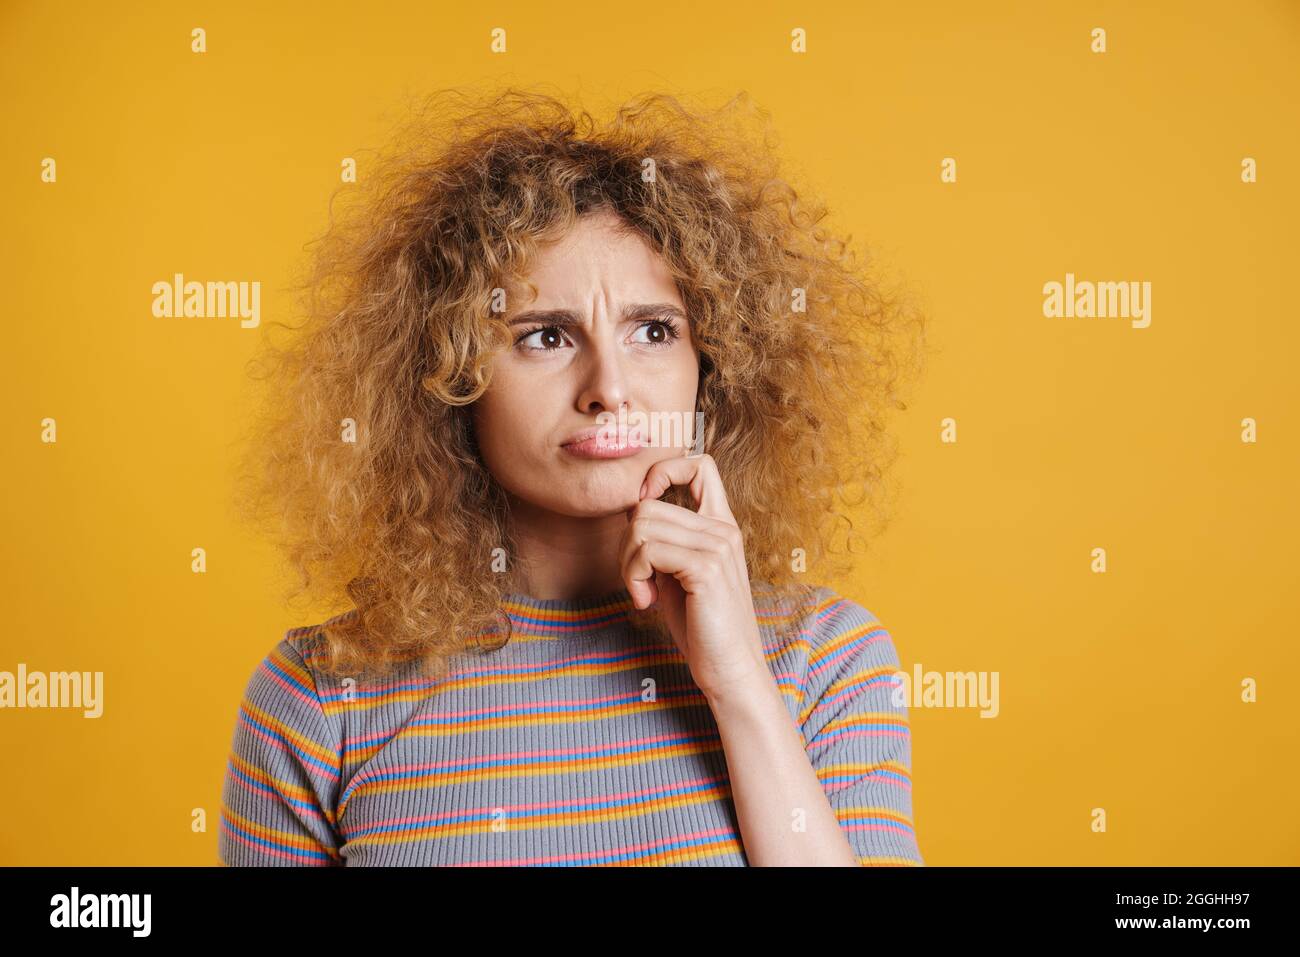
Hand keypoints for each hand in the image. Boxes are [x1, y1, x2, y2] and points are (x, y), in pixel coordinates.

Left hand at [617, 452, 768, 699]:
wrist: (731, 669)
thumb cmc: (702, 627)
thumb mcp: (678, 574)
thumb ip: (665, 540)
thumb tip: (631, 511)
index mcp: (721, 525)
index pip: (699, 465)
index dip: (662, 474)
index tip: (644, 513)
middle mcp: (723, 528)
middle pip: (647, 505)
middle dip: (626, 544)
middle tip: (636, 580)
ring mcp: (717, 546)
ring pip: (641, 526)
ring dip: (627, 564)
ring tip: (643, 593)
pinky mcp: (706, 568)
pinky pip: (647, 550)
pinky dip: (634, 577)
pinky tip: (647, 602)